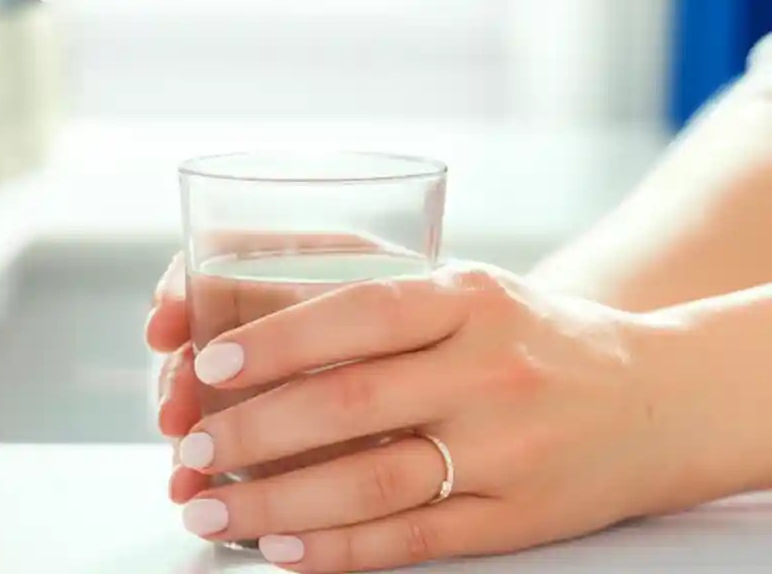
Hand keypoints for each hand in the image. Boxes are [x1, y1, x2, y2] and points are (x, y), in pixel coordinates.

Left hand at [148, 258, 698, 571]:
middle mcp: (490, 370)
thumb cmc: (529, 336)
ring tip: (208, 506)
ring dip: (276, 500)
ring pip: (372, 482)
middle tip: (188, 446)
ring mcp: (507, 449)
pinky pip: (414, 539)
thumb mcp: (466, 293)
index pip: (360, 311)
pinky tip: (281, 547)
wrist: (655, 399)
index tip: (210, 363)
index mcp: (470, 298)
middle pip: (351, 402)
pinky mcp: (517, 517)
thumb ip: (372, 300)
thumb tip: (242, 321)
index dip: (277, 339)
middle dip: (253, 430)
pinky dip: (339, 548)